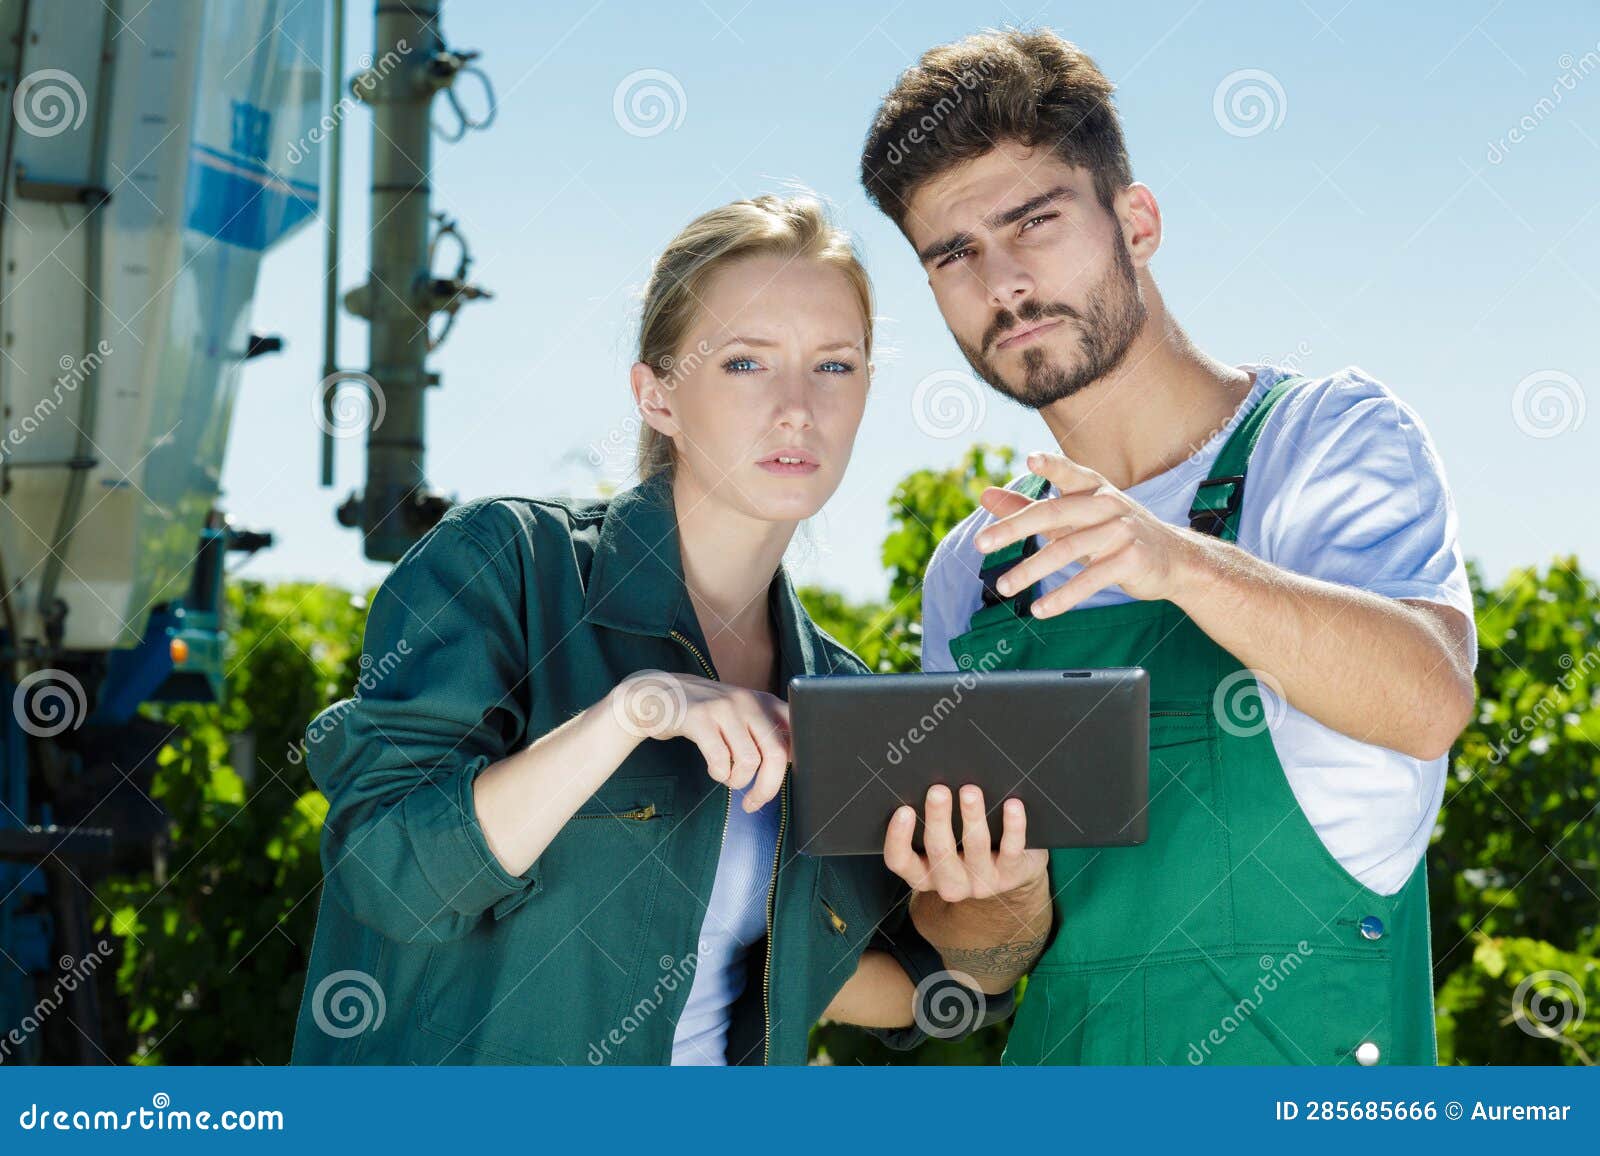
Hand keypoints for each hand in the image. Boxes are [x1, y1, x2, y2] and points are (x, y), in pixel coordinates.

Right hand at [610, 672, 789, 810]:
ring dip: (738, 781)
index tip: (782, 778)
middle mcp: (749, 701)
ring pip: (749, 760)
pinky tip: (715, 770)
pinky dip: (719, 774)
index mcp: (764, 701)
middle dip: (768, 787)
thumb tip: (793, 761)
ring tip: (727, 778)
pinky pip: (720, 759)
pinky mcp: (700, 718)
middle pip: (776, 753)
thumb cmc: (705, 714)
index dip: (798, 759)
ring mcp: (724, 707)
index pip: (798, 730)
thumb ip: (765, 731)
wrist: (657, 695)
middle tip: (754, 803)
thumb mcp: (740, 714)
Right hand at [882, 784, 1047, 901]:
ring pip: (975, 847)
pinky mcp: (1011, 874)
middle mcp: (949, 883)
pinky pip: (1011, 848)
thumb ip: (931, 819)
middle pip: (939, 852)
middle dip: (938, 818)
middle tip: (938, 790)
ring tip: (970, 791)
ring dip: (972, 816)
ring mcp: (981, 882)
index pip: (900, 861)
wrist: (1011, 873)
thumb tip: (926, 777)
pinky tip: (1012, 804)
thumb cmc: (967, 846)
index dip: (898, 838)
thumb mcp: (944, 841)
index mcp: (924, 874)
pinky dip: (1013, 825)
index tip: (903, 809)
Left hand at [972, 450, 1206, 617]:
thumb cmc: (1112, 534)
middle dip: (1015, 528)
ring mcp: (1122, 532)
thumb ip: (1028, 507)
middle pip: (1055, 513)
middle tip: (980, 542)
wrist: (1174, 560)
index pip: (1069, 473)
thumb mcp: (1073, 517)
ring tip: (1004, 587)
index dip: (1052, 466)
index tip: (1030, 460)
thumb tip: (984, 495)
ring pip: (1068, 550)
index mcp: (1092, 488)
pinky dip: (1063, 597)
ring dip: (1031, 571)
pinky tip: (1039, 610)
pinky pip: (1091, 580)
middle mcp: (1108, 504)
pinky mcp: (1131, 561)